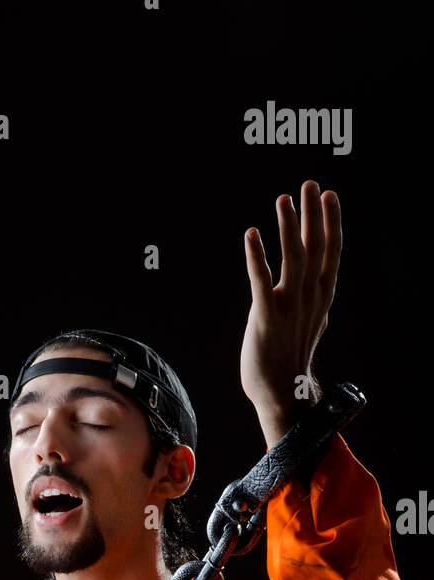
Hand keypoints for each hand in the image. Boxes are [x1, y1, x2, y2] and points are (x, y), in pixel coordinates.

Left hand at [241, 181, 341, 446]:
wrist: (279, 393)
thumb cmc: (290, 358)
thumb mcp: (309, 323)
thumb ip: (313, 300)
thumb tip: (321, 287)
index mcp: (320, 297)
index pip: (330, 252)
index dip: (331, 222)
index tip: (329, 195)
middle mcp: (308, 298)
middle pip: (314, 248)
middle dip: (312, 214)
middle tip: (309, 184)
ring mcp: (288, 307)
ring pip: (292, 259)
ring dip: (287, 227)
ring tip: (283, 199)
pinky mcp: (265, 318)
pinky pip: (260, 281)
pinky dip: (256, 256)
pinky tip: (251, 234)